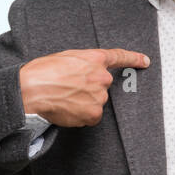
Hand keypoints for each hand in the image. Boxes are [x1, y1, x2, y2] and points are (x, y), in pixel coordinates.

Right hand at [19, 48, 150, 127]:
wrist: (30, 90)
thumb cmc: (41, 73)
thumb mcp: (64, 58)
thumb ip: (82, 63)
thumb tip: (86, 73)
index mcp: (94, 59)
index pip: (119, 57)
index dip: (133, 58)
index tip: (144, 61)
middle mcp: (101, 77)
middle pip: (102, 85)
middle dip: (89, 88)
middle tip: (68, 88)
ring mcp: (99, 96)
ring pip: (96, 101)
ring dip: (84, 102)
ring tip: (64, 98)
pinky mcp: (94, 113)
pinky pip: (91, 116)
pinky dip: (81, 115)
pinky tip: (67, 109)